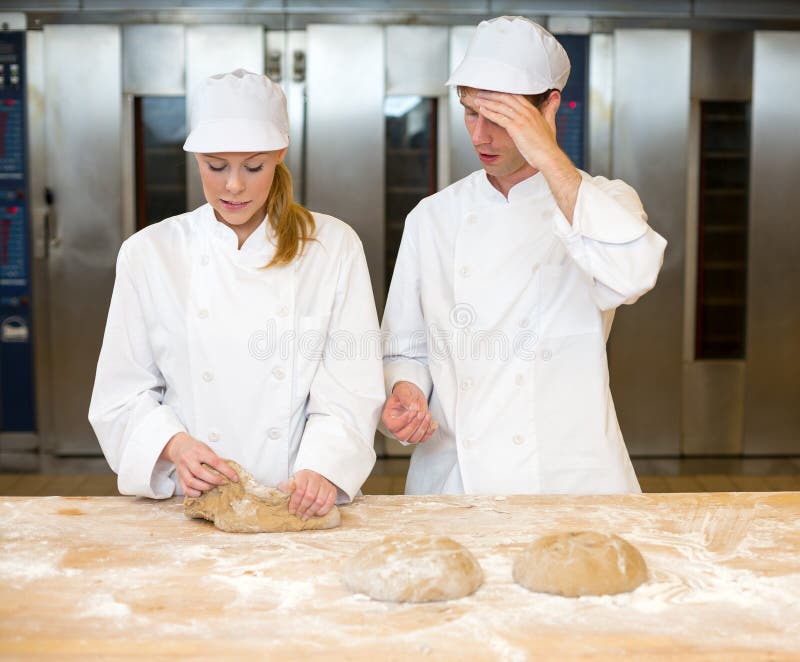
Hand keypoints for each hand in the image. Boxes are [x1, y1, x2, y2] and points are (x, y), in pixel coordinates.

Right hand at [161, 432, 237, 496]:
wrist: (179, 446)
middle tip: (223, 482)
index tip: (235, 478)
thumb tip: (229, 472)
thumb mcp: (207, 448)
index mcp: (199, 451)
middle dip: (214, 480)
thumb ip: (215, 459)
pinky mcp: (179, 477)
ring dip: (204, 487)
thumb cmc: (196, 448)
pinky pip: (185, 488)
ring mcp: (182, 469)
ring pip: (191, 482)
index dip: (226, 471)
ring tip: (213, 487)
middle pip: (201, 473)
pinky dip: (194, 493)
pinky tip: (201, 492)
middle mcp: (189, 459)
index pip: (215, 462)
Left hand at [277, 470, 336, 519]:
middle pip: (310, 496)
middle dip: (302, 508)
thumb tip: (280, 488)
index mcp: (304, 475)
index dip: (295, 502)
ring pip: (319, 501)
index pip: (299, 490)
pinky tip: (317, 513)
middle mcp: (316, 478)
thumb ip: (287, 485)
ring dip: (311, 511)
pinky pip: (329, 502)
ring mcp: (325, 484)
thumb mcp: (293, 480)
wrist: (315, 474)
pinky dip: (323, 510)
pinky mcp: (333, 490)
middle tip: (298, 515)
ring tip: (305, 516)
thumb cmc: (302, 481)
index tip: (291, 511)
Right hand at [380, 380, 436, 443]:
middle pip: (402, 436)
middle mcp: (396, 427)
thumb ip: (406, 397)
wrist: (413, 395)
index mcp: (388, 417)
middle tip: (421, 413)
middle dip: (414, 425)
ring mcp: (406, 432)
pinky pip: (423, 439)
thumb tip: (413, 407)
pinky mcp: (416, 433)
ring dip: (423, 428)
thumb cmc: (405, 393)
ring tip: (428, 415)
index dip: (403, 421)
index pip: (392, 426)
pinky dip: (429, 432)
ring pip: (413, 439)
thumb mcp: (403, 390)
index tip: (412, 411)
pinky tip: (433, 422)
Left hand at [476, 91, 580, 220]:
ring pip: (501, 106)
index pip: (516, 96)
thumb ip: (550, 109)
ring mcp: (521, 119)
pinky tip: (481, 110)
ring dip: (488, 102)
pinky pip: (499, 117)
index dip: (503, 93)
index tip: (494, 92)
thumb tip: (556, 95)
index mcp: (533, 111)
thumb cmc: (548, 145)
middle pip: (507, 98)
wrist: (548, 156)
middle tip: (482, 93)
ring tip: (478, 100)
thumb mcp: (550, 123)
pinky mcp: (516, 128)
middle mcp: (527, 112)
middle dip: (493, 94)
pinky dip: (489, 113)